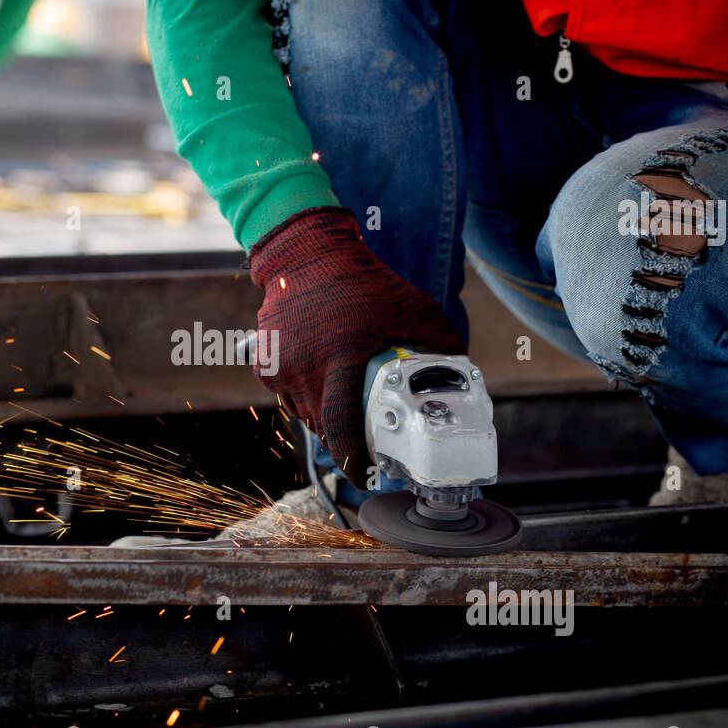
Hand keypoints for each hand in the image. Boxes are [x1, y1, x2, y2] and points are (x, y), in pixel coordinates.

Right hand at [249, 207, 465, 487]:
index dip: (354, 459)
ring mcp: (281, 368)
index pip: (341, 427)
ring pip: (305, 414)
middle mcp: (305, 370)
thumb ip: (440, 345)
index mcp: (341, 361)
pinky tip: (322, 378)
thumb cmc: (363, 282)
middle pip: (325, 428)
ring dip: (325, 416)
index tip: (365, 473)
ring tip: (345, 401)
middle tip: (367, 434)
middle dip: (346, 437)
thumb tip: (462, 376)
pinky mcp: (266, 364)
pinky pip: (289, 396)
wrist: (308, 254)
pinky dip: (306, 395)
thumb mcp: (414, 309)